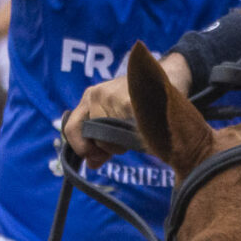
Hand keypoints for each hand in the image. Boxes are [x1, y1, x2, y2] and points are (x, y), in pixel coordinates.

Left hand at [62, 52, 191, 164]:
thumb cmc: (141, 101)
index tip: (95, 157)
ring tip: (138, 131)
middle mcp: (96, 94)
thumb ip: (102, 143)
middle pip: (94, 136)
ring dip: (125, 142)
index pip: (71, 128)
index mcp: (89, 99)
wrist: (169, 77)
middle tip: (125, 142)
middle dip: (110, 147)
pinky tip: (146, 128)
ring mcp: (111, 94)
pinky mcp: (128, 99)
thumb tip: (91, 163)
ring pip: (110, 136)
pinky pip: (127, 130)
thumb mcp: (116, 120)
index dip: (81, 148)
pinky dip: (137, 135)